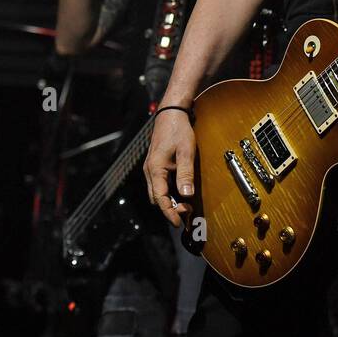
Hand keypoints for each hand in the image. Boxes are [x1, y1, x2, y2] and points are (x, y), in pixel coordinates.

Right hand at [143, 109, 196, 227]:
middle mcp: (150, 171)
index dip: (169, 213)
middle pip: (157, 198)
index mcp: (155, 169)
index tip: (178, 223)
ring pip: (157, 192)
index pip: (160, 199)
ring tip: (186, 206)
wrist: (171, 114)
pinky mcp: (156, 165)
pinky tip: (180, 193)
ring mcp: (151, 168)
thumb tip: (187, 195)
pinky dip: (168, 193)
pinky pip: (160, 184)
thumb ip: (186, 173)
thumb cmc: (178, 130)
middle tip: (187, 213)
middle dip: (170, 209)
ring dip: (169, 201)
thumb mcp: (186, 152)